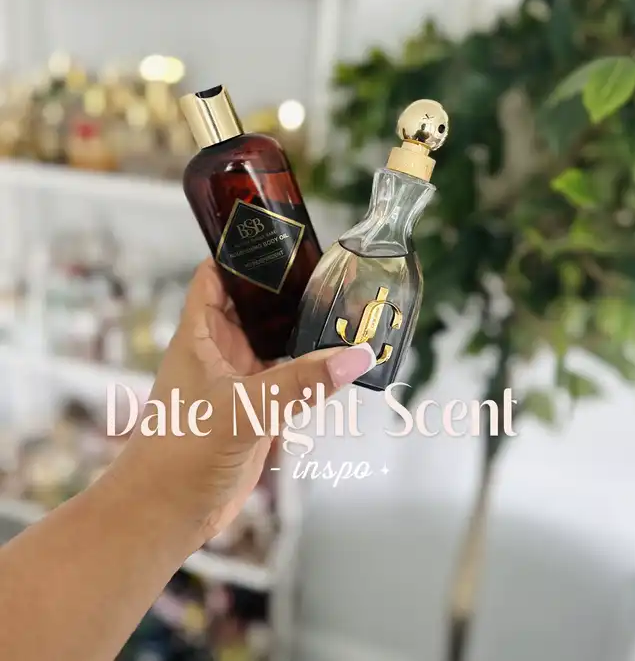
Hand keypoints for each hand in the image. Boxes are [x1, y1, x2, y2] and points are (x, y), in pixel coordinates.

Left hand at [117, 259, 375, 550]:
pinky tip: (340, 362)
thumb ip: (301, 382)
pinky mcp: (254, 411)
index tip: (278, 234)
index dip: (240, 252)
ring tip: (345, 308)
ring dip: (303, 331)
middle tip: (332, 269)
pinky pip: (287, 380)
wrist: (166, 513)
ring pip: (274, 343)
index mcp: (200, 334)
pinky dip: (311, 370)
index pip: (215, 275)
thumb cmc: (182, 452)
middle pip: (255, 305)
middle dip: (287, 290)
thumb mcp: (245, 409)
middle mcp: (219, 350)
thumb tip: (355, 356)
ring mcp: (237, 380)